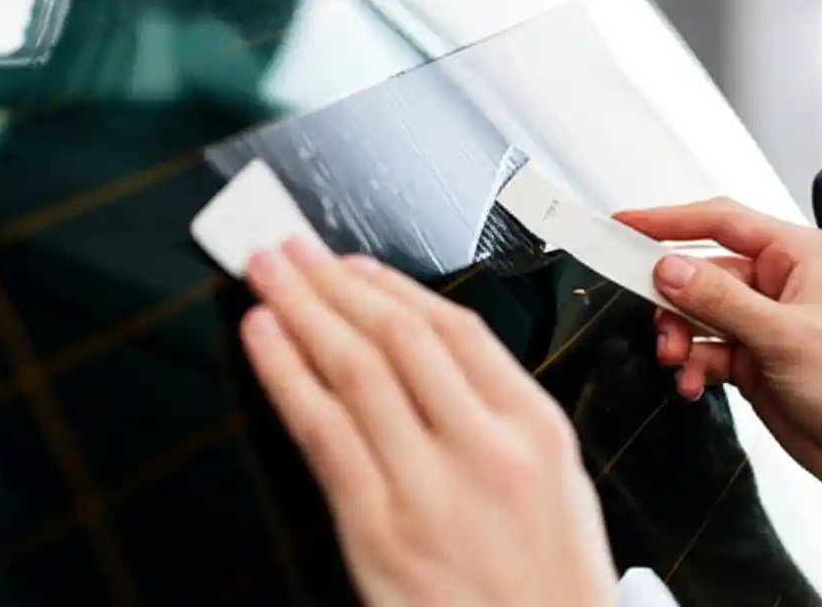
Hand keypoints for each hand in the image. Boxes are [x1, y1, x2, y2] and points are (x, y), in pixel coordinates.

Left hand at [239, 239, 616, 606]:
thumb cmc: (550, 576)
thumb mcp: (557, 479)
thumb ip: (497, 413)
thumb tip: (424, 354)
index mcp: (534, 427)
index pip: (456, 330)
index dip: (393, 286)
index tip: (354, 265)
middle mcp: (483, 447)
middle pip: (398, 336)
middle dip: (336, 281)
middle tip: (292, 247)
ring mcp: (428, 487)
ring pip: (356, 370)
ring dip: (304, 309)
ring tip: (267, 273)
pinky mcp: (377, 528)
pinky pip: (323, 432)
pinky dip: (288, 375)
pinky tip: (265, 339)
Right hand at [615, 198, 821, 492]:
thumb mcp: (785, 337)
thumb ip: (721, 300)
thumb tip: (670, 269)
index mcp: (798, 255)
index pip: (721, 222)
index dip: (668, 221)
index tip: (625, 225)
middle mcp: (780, 282)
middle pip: (701, 271)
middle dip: (672, 299)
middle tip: (655, 322)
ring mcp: (764, 321)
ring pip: (697, 313)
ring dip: (681, 337)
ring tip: (679, 361)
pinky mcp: (753, 357)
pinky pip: (706, 349)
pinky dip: (693, 365)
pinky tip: (695, 384)